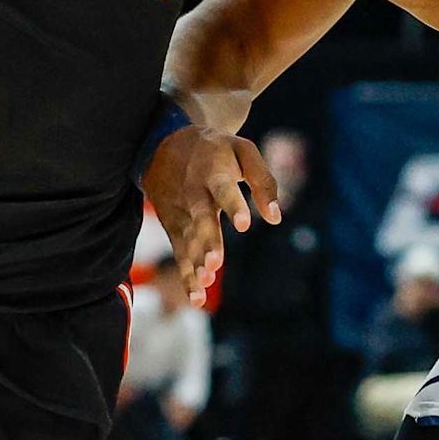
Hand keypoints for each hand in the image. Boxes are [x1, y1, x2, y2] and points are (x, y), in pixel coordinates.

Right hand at [143, 122, 279, 306]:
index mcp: (213, 170)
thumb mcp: (243, 150)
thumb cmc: (214, 149)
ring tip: (205, 281)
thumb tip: (276, 217)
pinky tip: (196, 297)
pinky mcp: (172, 226)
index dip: (233, 206)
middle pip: (201, 219)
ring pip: (188, 239)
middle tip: (214, 263)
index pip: (223, 189)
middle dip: (207, 242)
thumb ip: (263, 180)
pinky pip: (179, 252)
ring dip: (195, 262)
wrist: (162, 142)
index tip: (244, 224)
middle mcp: (194, 193)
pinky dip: (186, 275)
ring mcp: (180, 211)